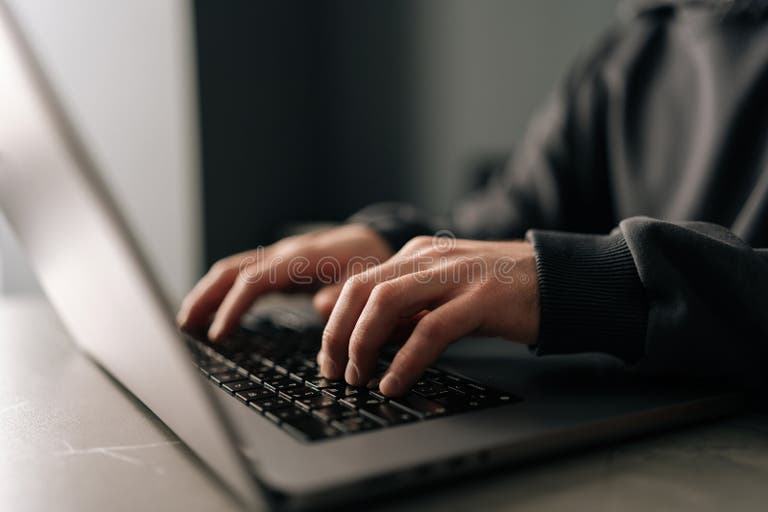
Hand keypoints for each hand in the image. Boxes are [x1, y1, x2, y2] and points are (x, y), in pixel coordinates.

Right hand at [176, 224, 392, 339]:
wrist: (373, 244)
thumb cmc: (371, 264)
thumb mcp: (368, 279)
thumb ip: (347, 293)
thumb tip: (322, 306)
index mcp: (301, 257)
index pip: (254, 280)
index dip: (233, 307)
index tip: (217, 335)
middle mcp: (283, 254)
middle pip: (232, 270)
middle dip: (205, 297)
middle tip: (183, 326)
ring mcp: (278, 259)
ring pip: (232, 271)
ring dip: (207, 294)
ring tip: (187, 321)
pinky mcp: (277, 268)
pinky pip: (242, 277)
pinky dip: (223, 293)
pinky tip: (214, 313)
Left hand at [319, 235, 539, 395]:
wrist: (558, 280)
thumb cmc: (498, 292)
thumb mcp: (442, 296)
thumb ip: (403, 311)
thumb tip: (357, 337)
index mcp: (417, 254)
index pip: (358, 283)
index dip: (335, 322)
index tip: (328, 357)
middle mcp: (430, 258)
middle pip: (363, 290)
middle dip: (339, 335)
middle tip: (335, 372)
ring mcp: (456, 275)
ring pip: (388, 302)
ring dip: (364, 344)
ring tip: (360, 378)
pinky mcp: (482, 298)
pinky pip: (432, 329)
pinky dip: (406, 359)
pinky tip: (395, 382)